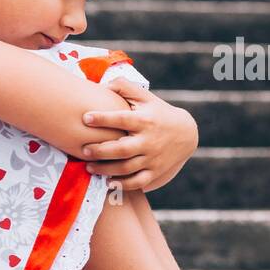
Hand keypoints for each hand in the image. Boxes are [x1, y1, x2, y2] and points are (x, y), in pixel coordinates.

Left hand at [80, 77, 197, 191]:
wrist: (186, 134)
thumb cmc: (158, 113)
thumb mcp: (145, 97)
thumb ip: (124, 87)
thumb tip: (101, 84)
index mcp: (145, 120)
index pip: (122, 119)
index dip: (103, 118)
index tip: (86, 117)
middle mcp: (149, 141)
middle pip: (122, 149)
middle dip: (100, 151)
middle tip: (83, 150)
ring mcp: (152, 158)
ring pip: (126, 168)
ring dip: (106, 170)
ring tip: (89, 167)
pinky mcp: (155, 172)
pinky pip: (137, 182)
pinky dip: (122, 185)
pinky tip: (108, 181)